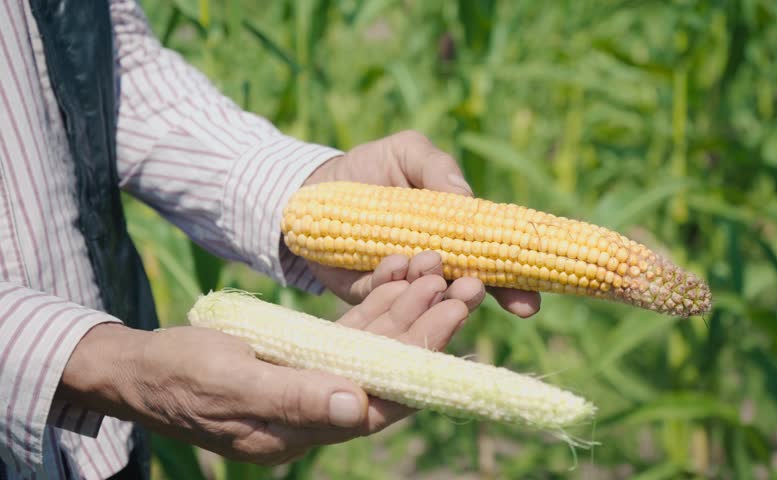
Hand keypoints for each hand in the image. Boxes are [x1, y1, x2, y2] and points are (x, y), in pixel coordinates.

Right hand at [57, 255, 480, 464]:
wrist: (141, 367)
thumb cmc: (178, 377)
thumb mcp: (231, 382)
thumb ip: (294, 396)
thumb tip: (357, 405)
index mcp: (307, 427)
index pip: (383, 401)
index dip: (425, 365)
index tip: (459, 325)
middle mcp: (322, 407)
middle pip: (391, 369)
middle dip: (430, 328)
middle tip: (467, 286)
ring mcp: (317, 380)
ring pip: (377, 345)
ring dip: (409, 309)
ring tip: (441, 271)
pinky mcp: (307, 357)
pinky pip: (353, 332)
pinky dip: (377, 304)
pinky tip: (401, 277)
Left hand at [301, 130, 540, 316]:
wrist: (315, 185)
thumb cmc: (372, 167)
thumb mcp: (407, 153)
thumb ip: (438, 168)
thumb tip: (465, 198)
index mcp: (455, 241)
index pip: (493, 270)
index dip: (514, 288)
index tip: (529, 304)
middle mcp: (432, 270)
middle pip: (463, 294)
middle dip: (475, 296)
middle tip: (475, 288)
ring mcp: (398, 286)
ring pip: (423, 299)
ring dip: (433, 287)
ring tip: (434, 266)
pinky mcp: (363, 293)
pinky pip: (380, 296)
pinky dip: (390, 281)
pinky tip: (394, 262)